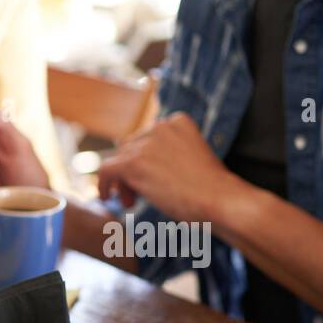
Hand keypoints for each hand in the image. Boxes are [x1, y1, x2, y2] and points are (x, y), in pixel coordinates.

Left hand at [97, 113, 232, 222]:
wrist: (218, 199)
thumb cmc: (210, 188)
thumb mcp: (191, 158)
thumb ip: (168, 154)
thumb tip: (138, 167)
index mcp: (178, 121)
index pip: (146, 137)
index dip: (142, 159)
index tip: (148, 179)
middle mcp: (160, 126)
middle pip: (130, 148)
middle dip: (130, 172)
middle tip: (136, 196)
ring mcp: (146, 143)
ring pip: (119, 160)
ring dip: (122, 182)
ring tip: (131, 202)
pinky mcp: (133, 162)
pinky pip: (106, 170)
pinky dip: (103, 184)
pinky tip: (107, 197)